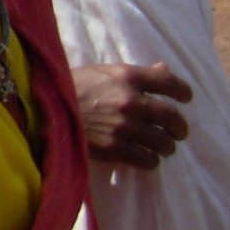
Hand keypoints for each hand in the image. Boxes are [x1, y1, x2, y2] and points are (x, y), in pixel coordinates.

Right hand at [73, 61, 191, 168]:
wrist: (44, 108)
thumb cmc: (73, 86)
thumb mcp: (104, 73)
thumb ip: (136, 74)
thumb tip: (164, 70)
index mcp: (126, 76)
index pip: (168, 83)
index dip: (183, 92)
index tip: (185, 98)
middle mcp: (129, 100)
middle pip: (172, 117)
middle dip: (179, 126)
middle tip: (177, 131)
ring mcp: (123, 126)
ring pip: (164, 142)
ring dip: (166, 145)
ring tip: (161, 146)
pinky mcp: (114, 148)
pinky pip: (148, 160)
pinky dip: (151, 160)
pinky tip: (145, 156)